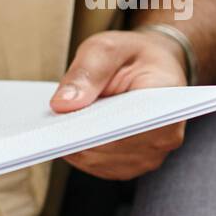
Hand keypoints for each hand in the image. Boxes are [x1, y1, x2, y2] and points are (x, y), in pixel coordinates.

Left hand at [50, 29, 188, 179]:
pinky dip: (78, 152)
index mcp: (168, 102)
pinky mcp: (131, 165)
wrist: (152, 67)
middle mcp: (165, 136)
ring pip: (99, 162)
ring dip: (75, 146)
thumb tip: (62, 105)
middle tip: (48, 125)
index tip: (64, 125)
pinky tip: (66, 135)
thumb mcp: (106, 49)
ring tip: (56, 127)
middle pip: (110, 149)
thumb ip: (86, 73)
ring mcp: (150, 156)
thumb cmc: (131, 55)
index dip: (93, 128)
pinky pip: (97, 166)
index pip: (129, 126)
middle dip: (77, 136)